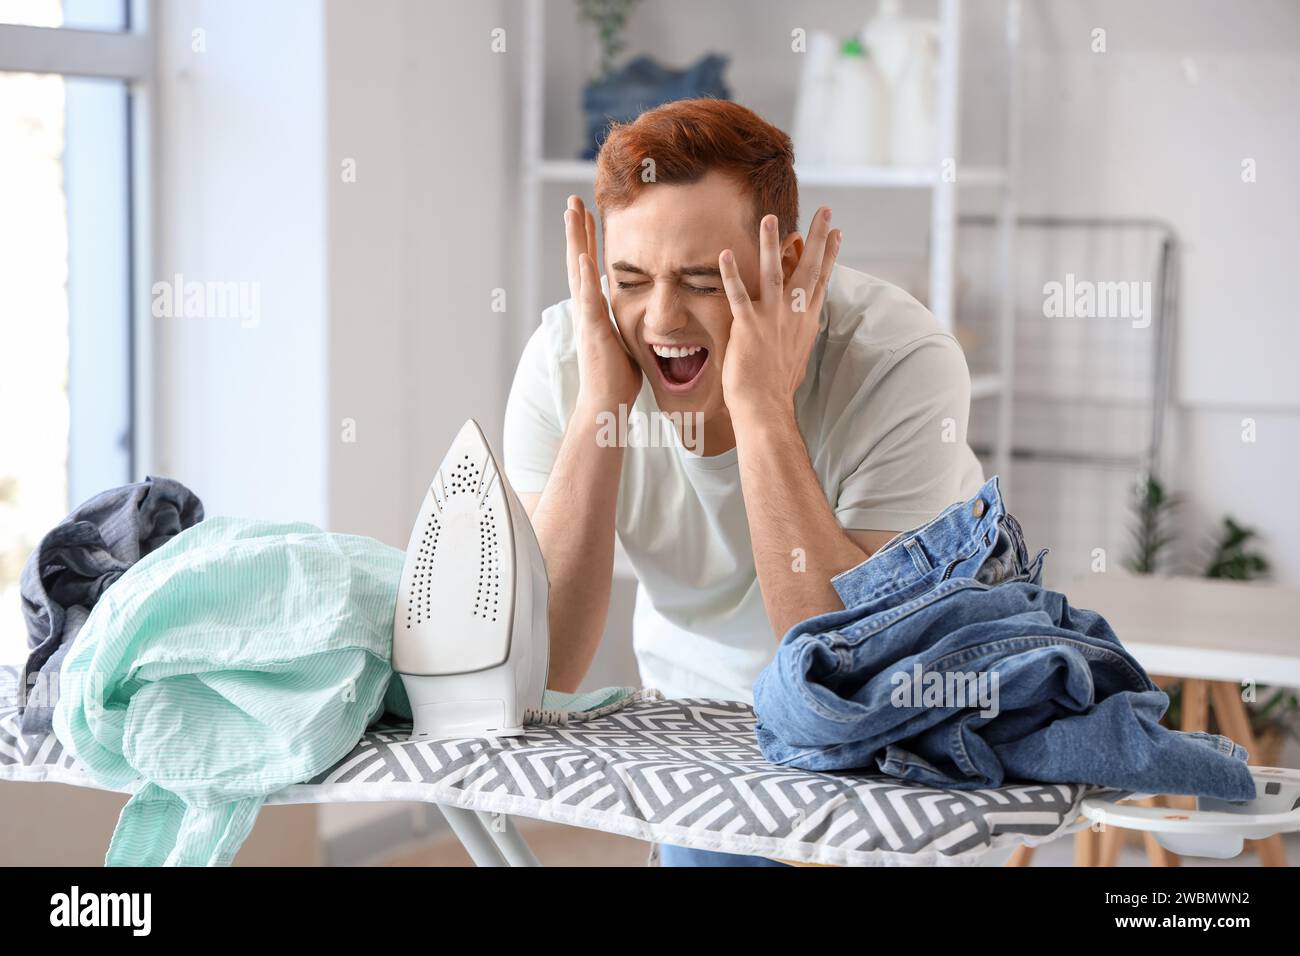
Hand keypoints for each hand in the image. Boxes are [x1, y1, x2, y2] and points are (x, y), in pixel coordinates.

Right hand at [564, 195, 641, 411]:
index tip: (588, 218)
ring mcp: (586, 317)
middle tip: (572, 201)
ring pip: (577, 270)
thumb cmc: (617, 380)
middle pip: (577, 261)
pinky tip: (580, 252)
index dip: (588, 243)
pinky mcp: (592, 329)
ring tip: (572, 211)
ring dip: (574, 240)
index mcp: (593, 312)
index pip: (589, 269)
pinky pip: (587, 297)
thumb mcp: (625, 344)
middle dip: (576, 230)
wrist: (606, 404)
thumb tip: (640, 319)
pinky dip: (582, 274)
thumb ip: (626, 327)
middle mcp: (585, 310)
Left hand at [718, 207, 840, 421]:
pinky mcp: (749, 328)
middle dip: (818, 237)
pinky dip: (732, 274)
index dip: (831, 254)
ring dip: (772, 244)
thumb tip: (804, 321)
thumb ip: (800, 331)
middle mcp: (794, 316)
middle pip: (809, 269)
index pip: (822, 280)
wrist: (766, 407)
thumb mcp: (798, 354)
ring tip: (769, 218)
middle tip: (825, 210)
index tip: (838, 231)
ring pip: (774, 274)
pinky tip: (725, 254)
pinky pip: (738, 296)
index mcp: (807, 321)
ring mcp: (772, 320)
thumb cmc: (778, 386)